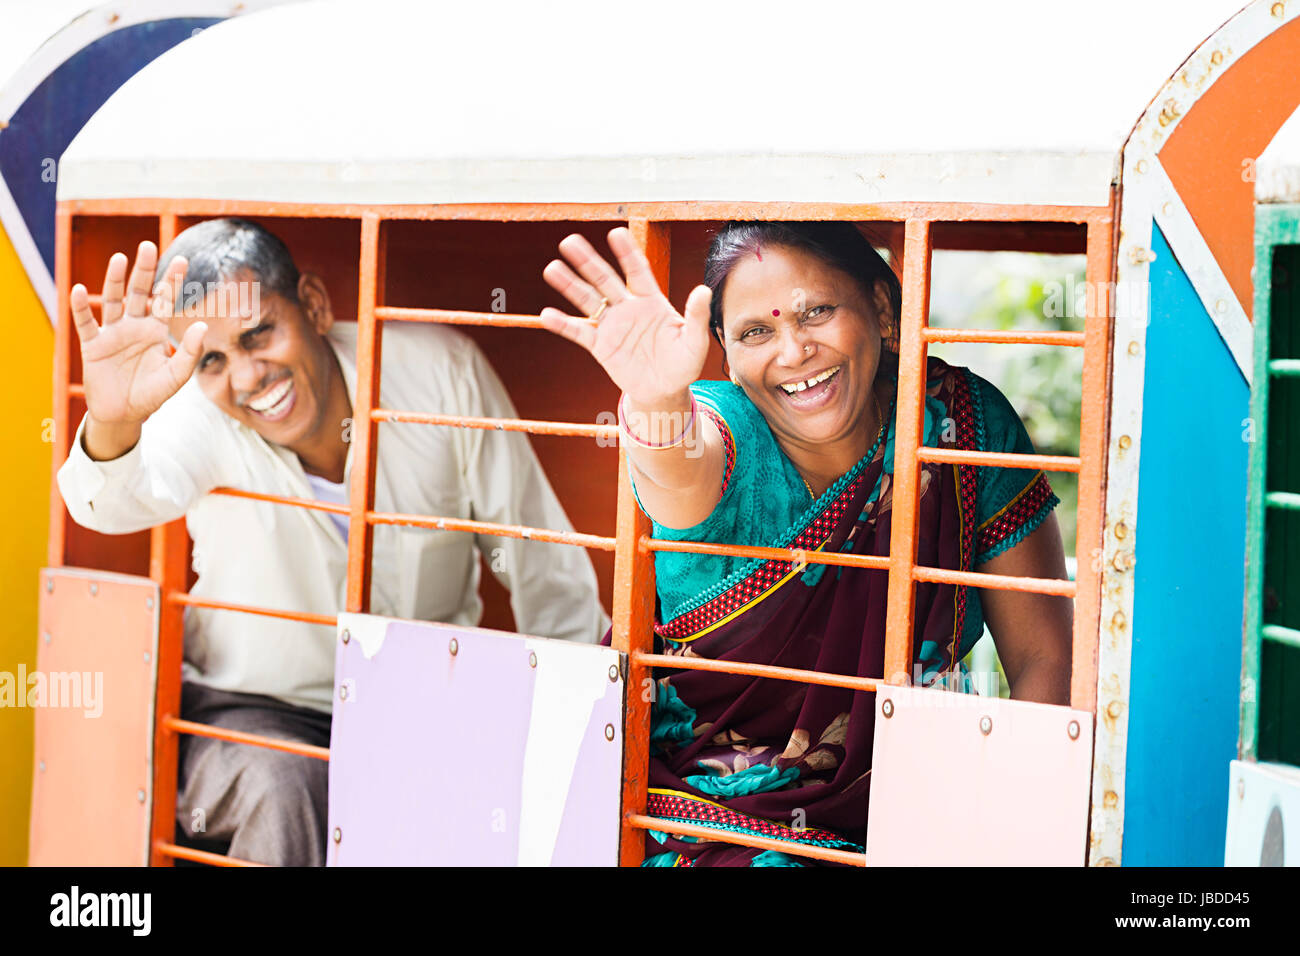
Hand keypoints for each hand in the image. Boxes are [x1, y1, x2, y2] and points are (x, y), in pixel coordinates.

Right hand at [71, 241, 206, 430]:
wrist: (124, 415)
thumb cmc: (152, 394)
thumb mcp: (176, 376)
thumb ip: (190, 352)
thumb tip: (202, 325)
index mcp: (156, 330)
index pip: (165, 300)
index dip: (172, 280)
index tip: (182, 258)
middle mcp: (134, 325)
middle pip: (138, 292)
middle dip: (143, 270)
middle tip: (147, 246)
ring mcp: (112, 333)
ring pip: (112, 301)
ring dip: (114, 280)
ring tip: (119, 258)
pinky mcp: (93, 345)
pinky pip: (86, 323)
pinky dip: (81, 307)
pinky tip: (79, 290)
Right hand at [539, 227, 712, 406]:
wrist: (665, 391)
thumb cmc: (683, 364)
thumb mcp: (694, 342)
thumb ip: (696, 316)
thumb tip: (703, 290)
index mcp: (651, 301)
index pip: (637, 271)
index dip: (626, 252)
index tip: (615, 233)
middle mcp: (628, 308)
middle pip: (604, 279)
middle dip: (587, 261)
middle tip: (568, 241)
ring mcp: (612, 326)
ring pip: (588, 300)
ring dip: (570, 285)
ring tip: (552, 268)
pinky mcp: (601, 346)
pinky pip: (580, 333)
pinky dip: (564, 324)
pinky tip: (547, 314)